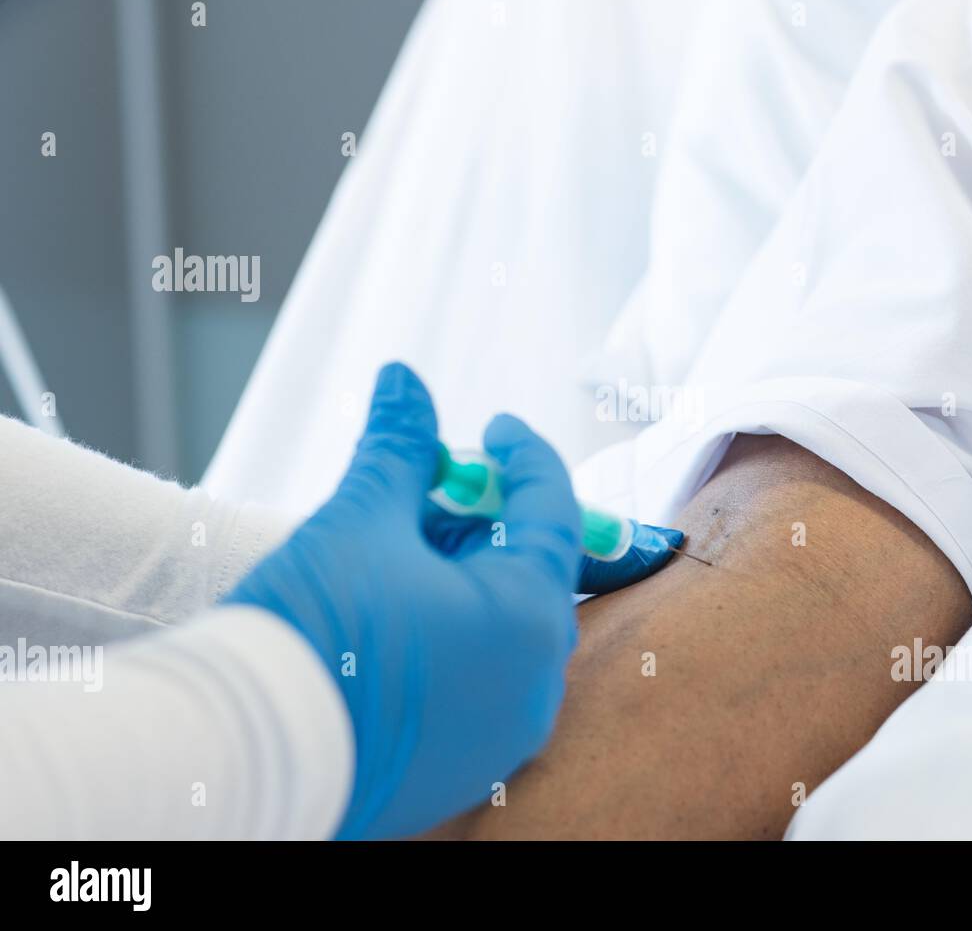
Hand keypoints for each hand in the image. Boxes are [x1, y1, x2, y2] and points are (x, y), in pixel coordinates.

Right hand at [225, 362, 581, 838]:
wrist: (241, 757)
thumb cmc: (308, 636)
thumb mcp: (360, 521)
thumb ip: (398, 448)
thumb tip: (405, 383)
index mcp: (527, 619)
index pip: (552, 514)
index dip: (525, 457)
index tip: (498, 428)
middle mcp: (534, 684)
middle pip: (528, 572)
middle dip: (482, 520)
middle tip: (429, 490)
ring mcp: (502, 734)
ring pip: (503, 629)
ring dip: (464, 577)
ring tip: (396, 550)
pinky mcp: (462, 766)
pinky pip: (479, 681)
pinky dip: (453, 634)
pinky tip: (394, 611)